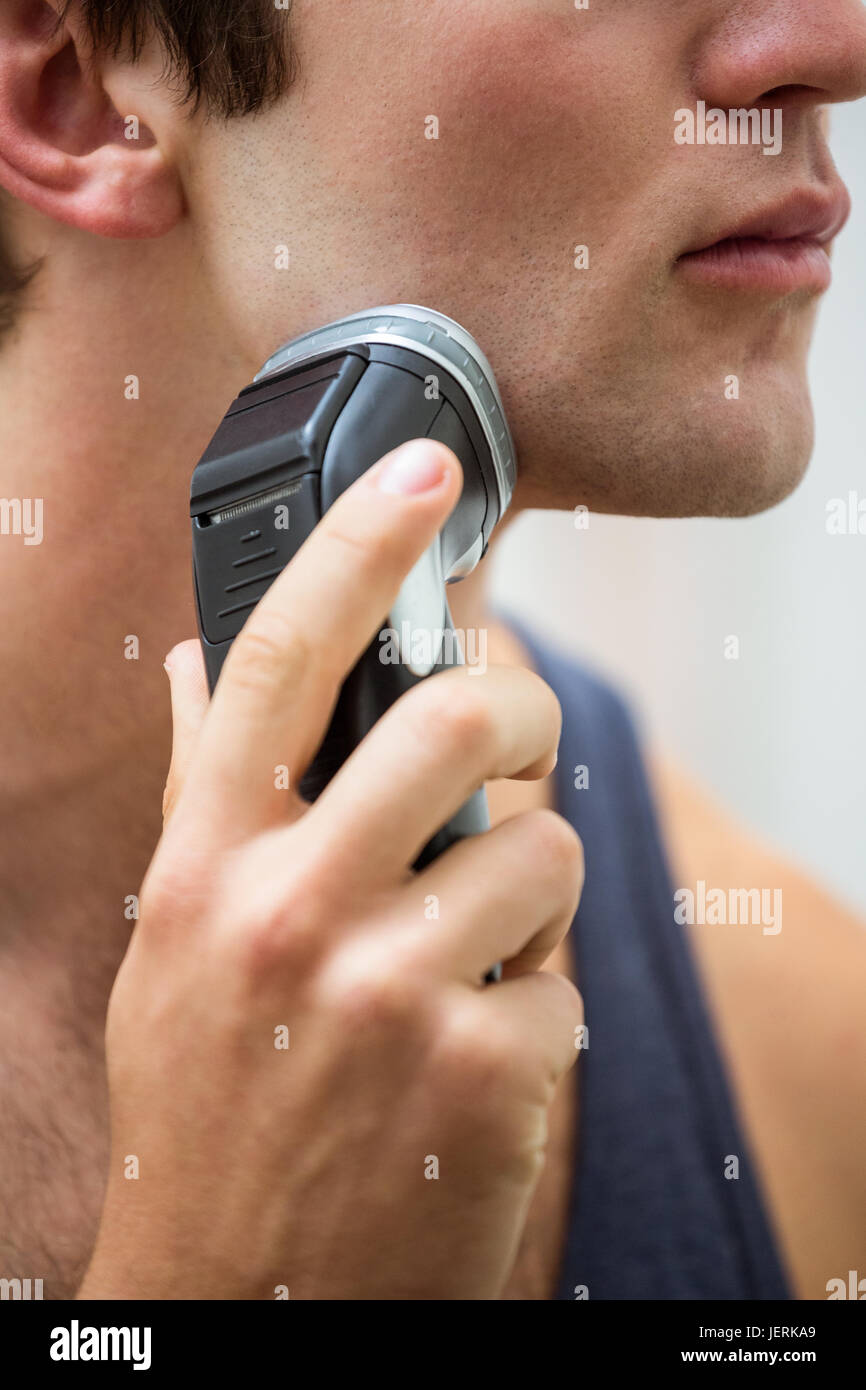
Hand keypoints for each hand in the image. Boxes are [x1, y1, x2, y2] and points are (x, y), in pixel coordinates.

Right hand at [78, 439, 583, 1299]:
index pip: (276, 663)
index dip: (355, 546)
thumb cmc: (210, 1098)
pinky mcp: (481, 1072)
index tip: (425, 470)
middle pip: (449, 719)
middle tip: (517, 736)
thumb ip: (203, 791)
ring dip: (532, 885)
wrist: (233, 1296)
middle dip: (518, 708)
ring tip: (479, 943)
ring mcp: (386, 995)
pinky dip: (540, 1004)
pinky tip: (478, 1052)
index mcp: (206, 869)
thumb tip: (199, 662)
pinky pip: (565, 979)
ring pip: (541, 847)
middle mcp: (288, 915)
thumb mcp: (175, 941)